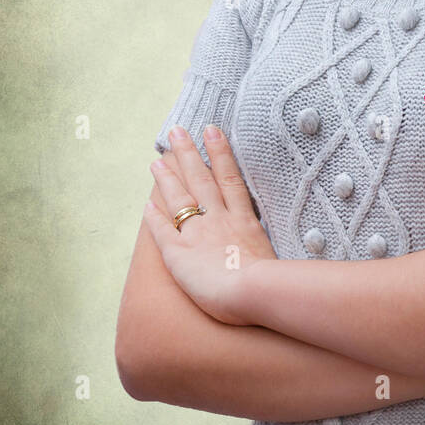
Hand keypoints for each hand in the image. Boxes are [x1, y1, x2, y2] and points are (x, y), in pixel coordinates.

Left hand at [143, 124, 274, 324]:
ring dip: (168, 178)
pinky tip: (147, 204)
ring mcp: (199, 234)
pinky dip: (154, 217)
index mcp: (244, 221)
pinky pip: (164, 232)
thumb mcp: (277, 258)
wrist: (254, 293)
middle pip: (202, 180)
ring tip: (157, 160)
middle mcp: (220, 221)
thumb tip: (270, 244)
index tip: (211, 131)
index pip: (230, 179)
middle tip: (177, 131)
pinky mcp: (180, 254)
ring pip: (181, 199)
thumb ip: (270, 246)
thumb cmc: (274, 284)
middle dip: (188, 154)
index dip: (220, 153)